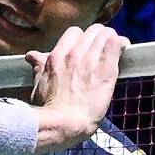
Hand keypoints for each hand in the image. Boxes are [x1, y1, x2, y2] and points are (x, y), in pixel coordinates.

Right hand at [26, 24, 128, 154]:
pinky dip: (121, 43)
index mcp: (57, 57)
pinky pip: (116, 44)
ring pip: (106, 34)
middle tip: (102, 47)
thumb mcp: (39, 84)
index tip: (86, 47)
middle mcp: (74, 54)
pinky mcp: (106, 70)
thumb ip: (39, 66)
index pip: (74, 33)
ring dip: (111, 39)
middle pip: (92, 31)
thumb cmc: (49, 109)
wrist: (63, 123)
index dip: (82, 39)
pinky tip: (122, 48)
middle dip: (98, 37)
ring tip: (114, 47)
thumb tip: (31, 56)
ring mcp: (90, 61)